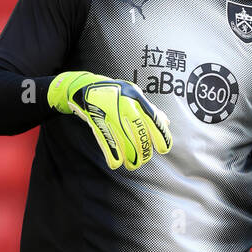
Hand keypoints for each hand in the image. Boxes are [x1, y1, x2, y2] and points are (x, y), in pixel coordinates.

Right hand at [48, 71, 171, 168]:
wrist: (84, 86)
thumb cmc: (114, 93)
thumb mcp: (133, 95)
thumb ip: (149, 109)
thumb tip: (166, 122)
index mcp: (136, 97)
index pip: (153, 119)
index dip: (161, 136)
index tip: (163, 150)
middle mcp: (124, 103)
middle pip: (140, 132)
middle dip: (144, 151)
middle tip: (144, 160)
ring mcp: (109, 111)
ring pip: (124, 139)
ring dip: (130, 157)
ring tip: (132, 165)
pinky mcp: (95, 119)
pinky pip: (106, 140)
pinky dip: (112, 154)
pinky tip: (116, 163)